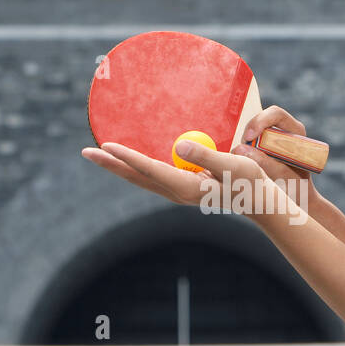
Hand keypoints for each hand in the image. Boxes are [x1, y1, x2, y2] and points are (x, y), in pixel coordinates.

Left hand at [81, 140, 267, 210]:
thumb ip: (206, 155)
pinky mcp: (182, 187)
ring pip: (141, 178)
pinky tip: (128, 160)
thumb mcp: (232, 165)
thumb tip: (180, 145)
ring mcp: (178, 191)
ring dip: (119, 167)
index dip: (126, 156)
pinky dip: (134, 167)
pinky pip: (151, 176)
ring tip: (99, 154)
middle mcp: (177, 191)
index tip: (106, 145)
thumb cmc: (249, 181)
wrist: (258, 201)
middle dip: (111, 164)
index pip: (149, 169)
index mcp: (187, 187)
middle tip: (86, 152)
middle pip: (136, 177)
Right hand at [236, 106, 316, 208]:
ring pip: (252, 133)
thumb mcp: (281, 176)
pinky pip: (248, 144)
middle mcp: (284, 131)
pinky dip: (244, 153)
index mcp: (296, 131)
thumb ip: (263, 162)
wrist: (299, 199)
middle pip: (261, 121)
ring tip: (248, 164)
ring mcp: (272, 138)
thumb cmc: (296, 188)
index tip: (249, 138)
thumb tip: (238, 149)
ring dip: (246, 146)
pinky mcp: (262, 147)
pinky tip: (246, 166)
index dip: (260, 121)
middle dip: (249, 135)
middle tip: (243, 154)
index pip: (276, 114)